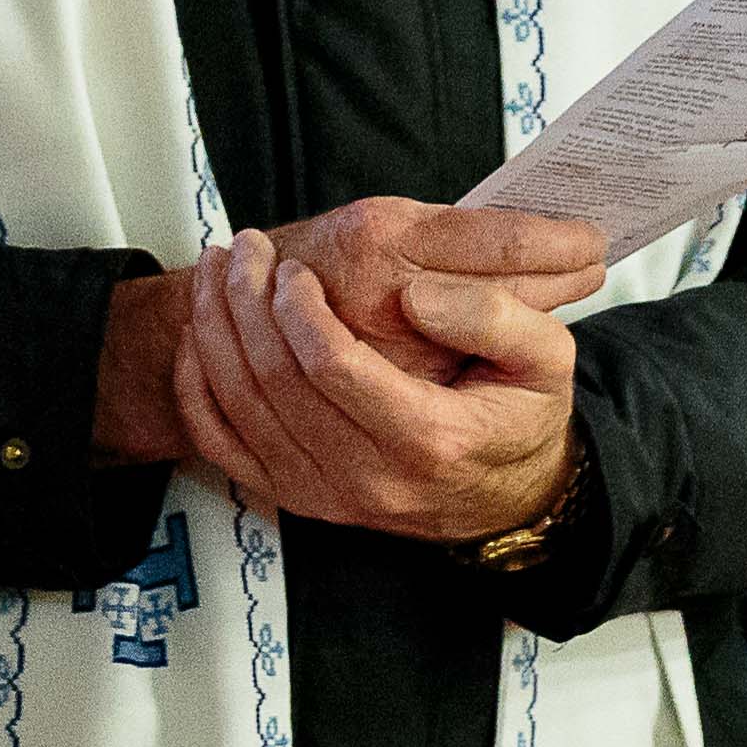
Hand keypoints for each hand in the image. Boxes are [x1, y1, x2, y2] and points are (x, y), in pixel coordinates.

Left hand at [92, 198, 604, 464]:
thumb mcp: (548, 358)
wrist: (507, 496)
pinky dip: (197, 388)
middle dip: (247, 304)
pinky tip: (202, 338)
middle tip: (245, 250)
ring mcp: (326, 493)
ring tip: (217, 273)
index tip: (294, 268)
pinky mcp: (297, 495)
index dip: (300, 309)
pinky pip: (222, 445)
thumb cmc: (520, 418)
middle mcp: (369, 477)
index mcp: (429, 438)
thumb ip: (495, 316)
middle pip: (275, 382)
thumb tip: (419, 295)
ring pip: (239, 408)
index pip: (333, 367)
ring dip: (217, 331)